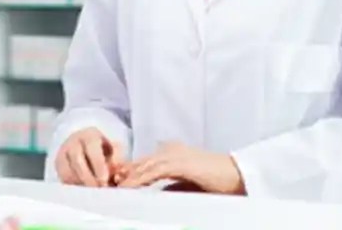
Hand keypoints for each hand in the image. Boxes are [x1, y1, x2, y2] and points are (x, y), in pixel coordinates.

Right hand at [56, 127, 125, 187]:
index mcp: (89, 136)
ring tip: (92, 193)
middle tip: (98, 189)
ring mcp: (63, 154)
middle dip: (89, 178)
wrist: (83, 145)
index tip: (104, 180)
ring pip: (67, 172)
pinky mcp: (58, 166)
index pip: (92, 148)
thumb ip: (117, 157)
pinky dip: (73, 186)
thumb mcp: (112, 148)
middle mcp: (73, 143)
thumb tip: (118, 167)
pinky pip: (63, 179)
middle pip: (77, 160)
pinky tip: (83, 191)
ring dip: (80, 184)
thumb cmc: (102, 149)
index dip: (98, 165)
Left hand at [115, 142, 244, 194]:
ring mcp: (175, 154)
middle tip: (107, 185)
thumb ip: (173, 183)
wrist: (234, 175)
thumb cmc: (215, 180)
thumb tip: (159, 192)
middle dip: (124, 173)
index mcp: (173, 152)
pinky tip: (130, 186)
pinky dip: (140, 179)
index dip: (129, 172)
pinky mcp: (180, 163)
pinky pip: (154, 171)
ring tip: (114, 188)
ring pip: (145, 166)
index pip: (145, 162)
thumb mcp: (188, 182)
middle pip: (141, 162)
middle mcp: (171, 150)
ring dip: (128, 177)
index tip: (115, 183)